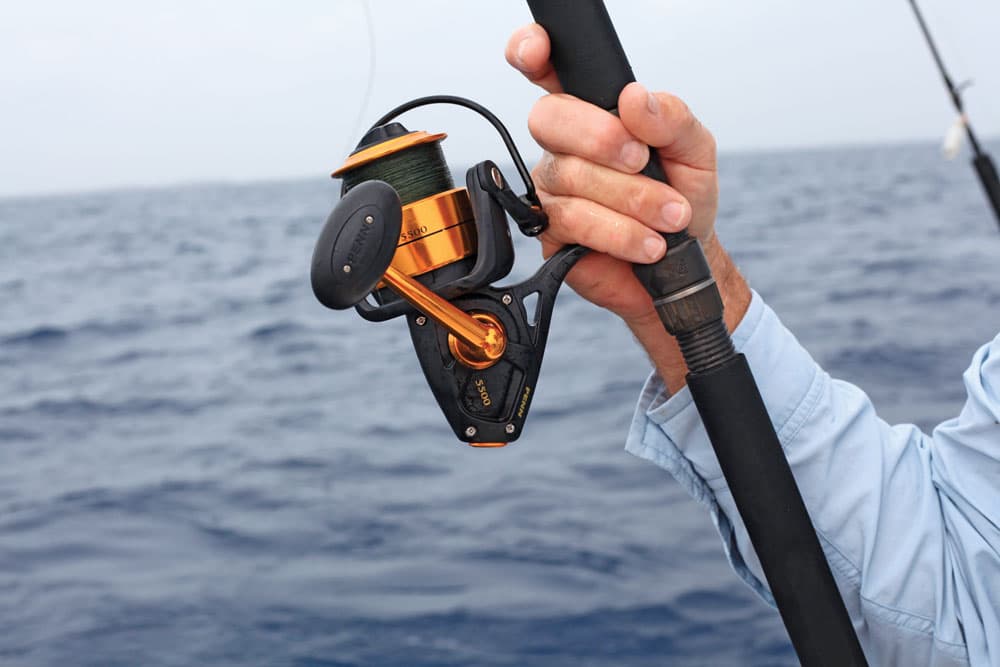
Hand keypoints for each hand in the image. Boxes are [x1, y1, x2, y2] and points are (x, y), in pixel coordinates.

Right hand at [505, 24, 747, 391]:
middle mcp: (564, 145)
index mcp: (593, 111)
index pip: (547, 70)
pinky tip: (647, 243)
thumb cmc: (683, 198)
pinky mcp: (551, 231)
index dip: (530, 52)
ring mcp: (553, 188)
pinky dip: (619, 231)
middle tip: (643, 160)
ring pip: (571, 177)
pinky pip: (572, 220)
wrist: (682, 263)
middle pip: (549, 118)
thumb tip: (634, 98)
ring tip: (670, 217)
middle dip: (601, 137)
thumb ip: (671, 118)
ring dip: (631, 198)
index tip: (536, 52)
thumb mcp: (694, 151)